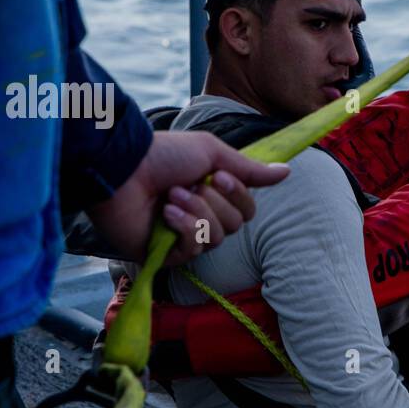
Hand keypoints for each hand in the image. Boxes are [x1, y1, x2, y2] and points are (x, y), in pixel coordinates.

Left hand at [89, 130, 288, 264]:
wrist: (121, 169)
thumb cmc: (162, 155)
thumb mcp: (212, 153)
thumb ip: (248, 169)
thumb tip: (286, 172)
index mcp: (212, 194)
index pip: (246, 209)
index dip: (237, 194)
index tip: (216, 176)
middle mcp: (200, 216)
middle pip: (235, 225)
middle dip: (214, 203)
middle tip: (189, 185)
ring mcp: (183, 237)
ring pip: (217, 238)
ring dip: (197, 213)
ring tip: (172, 196)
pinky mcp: (166, 254)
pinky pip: (194, 250)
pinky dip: (183, 228)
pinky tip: (165, 214)